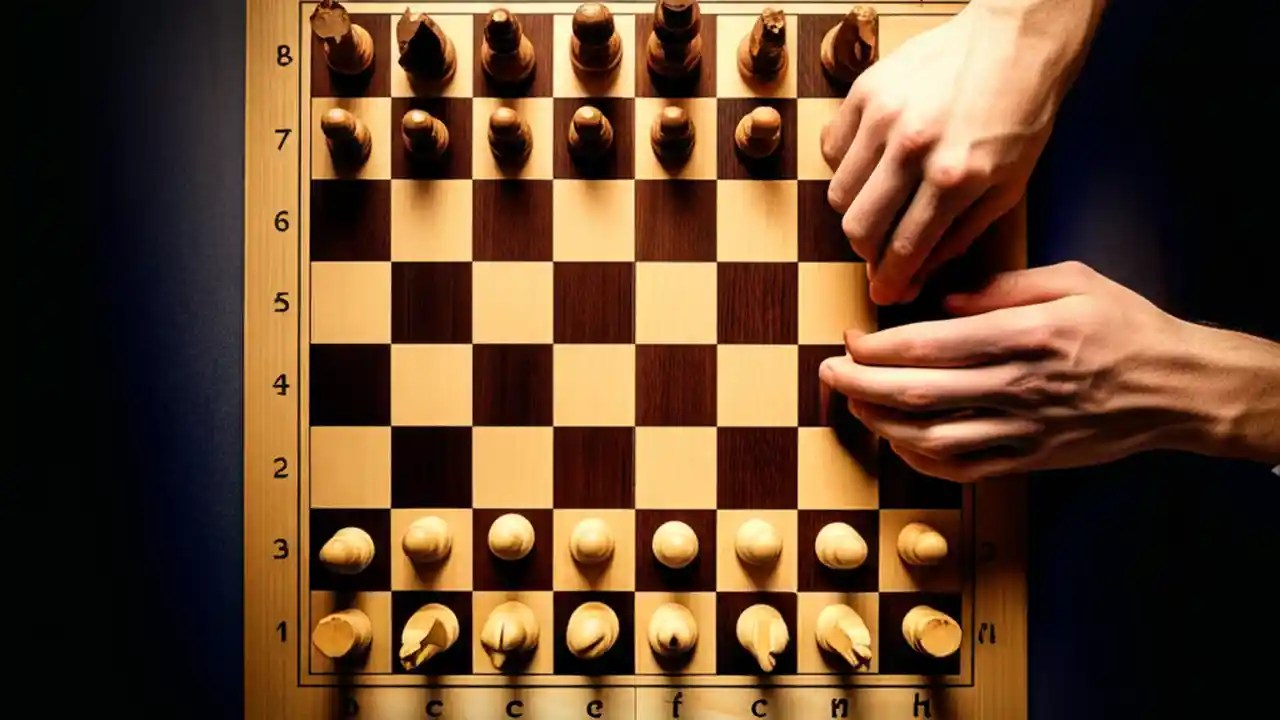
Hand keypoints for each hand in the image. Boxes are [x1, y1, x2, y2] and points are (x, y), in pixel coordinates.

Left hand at [818, 262, 1279, 480]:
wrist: (1177, 389)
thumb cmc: (1124, 326)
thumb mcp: (1071, 280)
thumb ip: (1003, 286)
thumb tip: (943, 301)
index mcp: (1026, 336)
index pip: (932, 345)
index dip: (879, 347)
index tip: (849, 340)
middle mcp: (1018, 386)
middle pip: (919, 393)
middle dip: (860, 385)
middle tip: (828, 372)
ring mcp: (1022, 430)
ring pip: (931, 438)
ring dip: (880, 424)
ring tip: (851, 405)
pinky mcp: (1028, 459)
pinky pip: (961, 470)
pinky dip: (919, 459)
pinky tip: (896, 442)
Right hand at [822, 1, 1098, 303]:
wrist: (1014, 42)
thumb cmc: (1019, 115)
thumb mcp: (1006, 188)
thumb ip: (959, 236)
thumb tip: (916, 276)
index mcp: (955, 178)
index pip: (903, 250)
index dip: (888, 282)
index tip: (882, 295)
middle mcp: (913, 148)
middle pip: (860, 228)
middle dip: (867, 253)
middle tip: (880, 252)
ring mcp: (883, 117)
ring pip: (840, 193)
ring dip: (856, 210)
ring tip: (881, 204)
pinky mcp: (865, 91)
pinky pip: (832, 149)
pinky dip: (846, 166)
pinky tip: (873, 163)